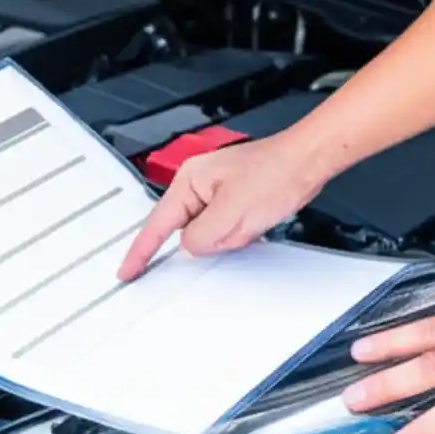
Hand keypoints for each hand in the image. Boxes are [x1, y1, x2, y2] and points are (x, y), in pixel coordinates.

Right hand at [118, 132, 330, 279]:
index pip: (157, 224)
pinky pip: (227, 226)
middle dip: (213, 238)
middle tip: (237, 230)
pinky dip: (240, 232)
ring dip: (232, 235)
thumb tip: (190, 247)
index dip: (141, 252)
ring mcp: (217, 191)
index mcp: (189, 181)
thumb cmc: (276, 173)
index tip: (127, 271)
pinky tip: (258, 221)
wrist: (307, 161)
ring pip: (210, 231)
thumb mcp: (232, 214)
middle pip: (187, 229)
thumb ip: (202, 236)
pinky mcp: (235, 199)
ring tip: (254, 217)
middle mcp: (199, 184)